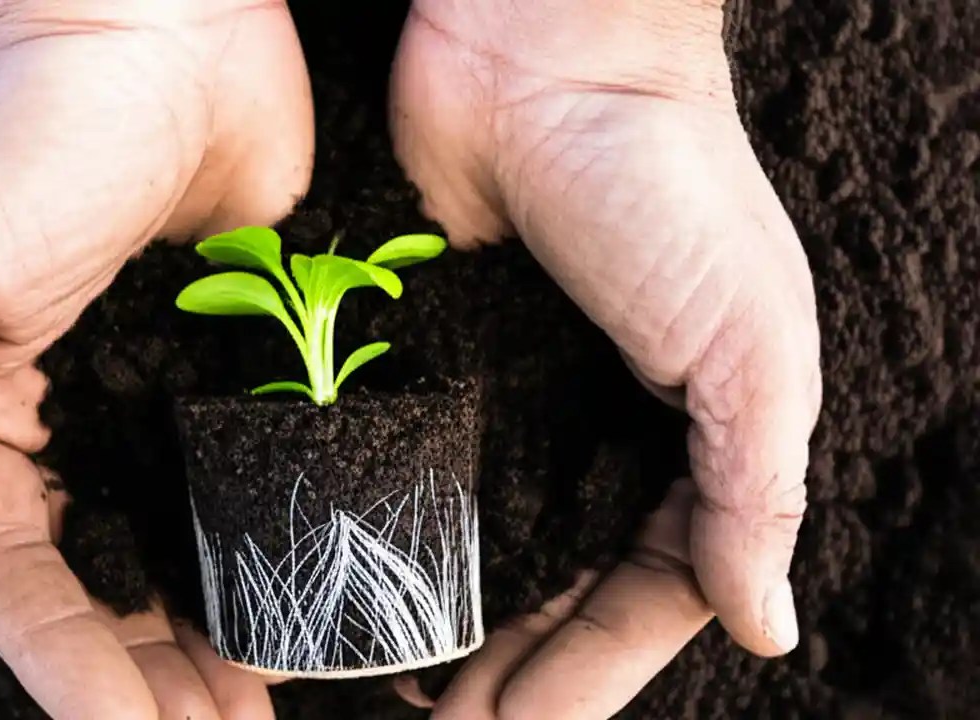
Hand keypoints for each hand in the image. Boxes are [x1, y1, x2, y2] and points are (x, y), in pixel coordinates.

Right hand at [0, 0, 311, 715]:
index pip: (13, 575)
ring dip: (217, 628)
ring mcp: (155, 395)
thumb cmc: (25, 130)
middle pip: (106, 578)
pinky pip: (253, 472)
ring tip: (266, 702)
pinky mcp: (236, 360)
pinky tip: (311, 591)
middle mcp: (67, 419)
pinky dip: (275, 539)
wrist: (161, 24)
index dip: (69, 665)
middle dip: (151, 670)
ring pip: (184, 543)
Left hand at [390, 0, 820, 716]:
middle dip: (514, 664)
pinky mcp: (444, 355)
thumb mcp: (750, 343)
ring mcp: (518, 396)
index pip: (649, 593)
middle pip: (559, 580)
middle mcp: (603, 428)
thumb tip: (766, 626)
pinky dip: (400, 522)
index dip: (589, 673)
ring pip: (486, 535)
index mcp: (693, 437)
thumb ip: (755, 489)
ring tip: (398, 680)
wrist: (543, 52)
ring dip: (451, 610)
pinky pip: (423, 462)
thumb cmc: (666, 184)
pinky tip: (362, 572)